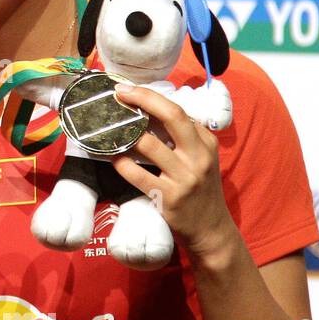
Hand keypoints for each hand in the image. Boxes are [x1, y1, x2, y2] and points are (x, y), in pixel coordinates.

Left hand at [111, 83, 236, 256]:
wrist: (211, 229)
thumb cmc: (200, 189)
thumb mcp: (202, 159)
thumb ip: (184, 138)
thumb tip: (152, 111)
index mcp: (206, 143)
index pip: (179, 111)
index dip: (151, 97)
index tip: (130, 90)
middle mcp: (198, 156)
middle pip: (172, 116)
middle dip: (143, 99)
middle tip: (119, 94)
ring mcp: (184, 177)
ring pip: (149, 145)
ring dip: (125, 134)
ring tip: (108, 128)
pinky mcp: (168, 196)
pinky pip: (137, 174)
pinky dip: (120, 163)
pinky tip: (112, 157)